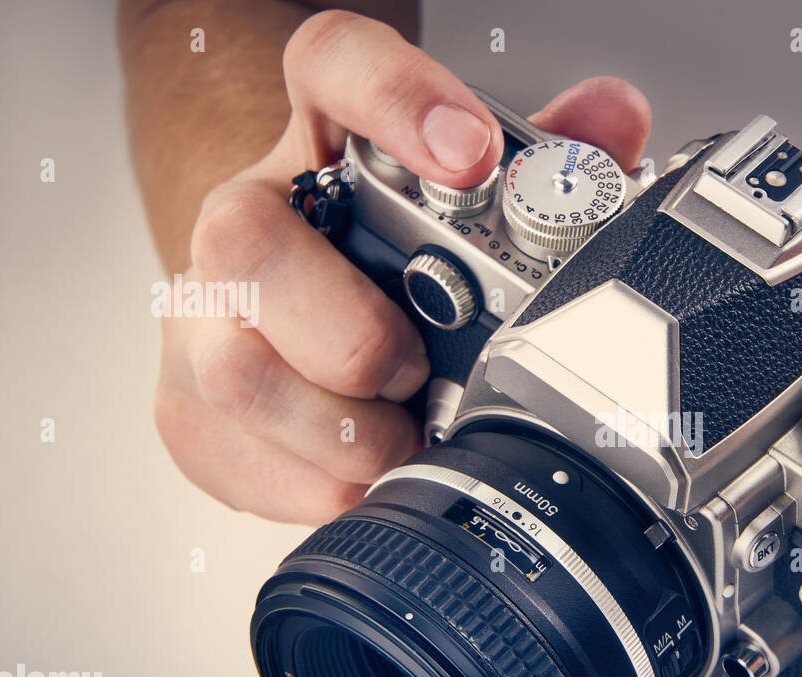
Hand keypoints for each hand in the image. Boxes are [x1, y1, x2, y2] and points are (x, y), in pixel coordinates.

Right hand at [157, 11, 650, 523]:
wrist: (297, 320)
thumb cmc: (393, 262)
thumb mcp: (472, 207)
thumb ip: (545, 161)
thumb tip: (614, 119)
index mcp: (324, 143)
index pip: (334, 66)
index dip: (396, 99)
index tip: (472, 154)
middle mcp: (248, 219)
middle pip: (246, 241)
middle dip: (352, 332)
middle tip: (415, 369)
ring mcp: (203, 315)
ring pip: (234, 372)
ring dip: (341, 429)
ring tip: (403, 440)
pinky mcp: (188, 404)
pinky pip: (236, 457)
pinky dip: (320, 486)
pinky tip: (363, 474)